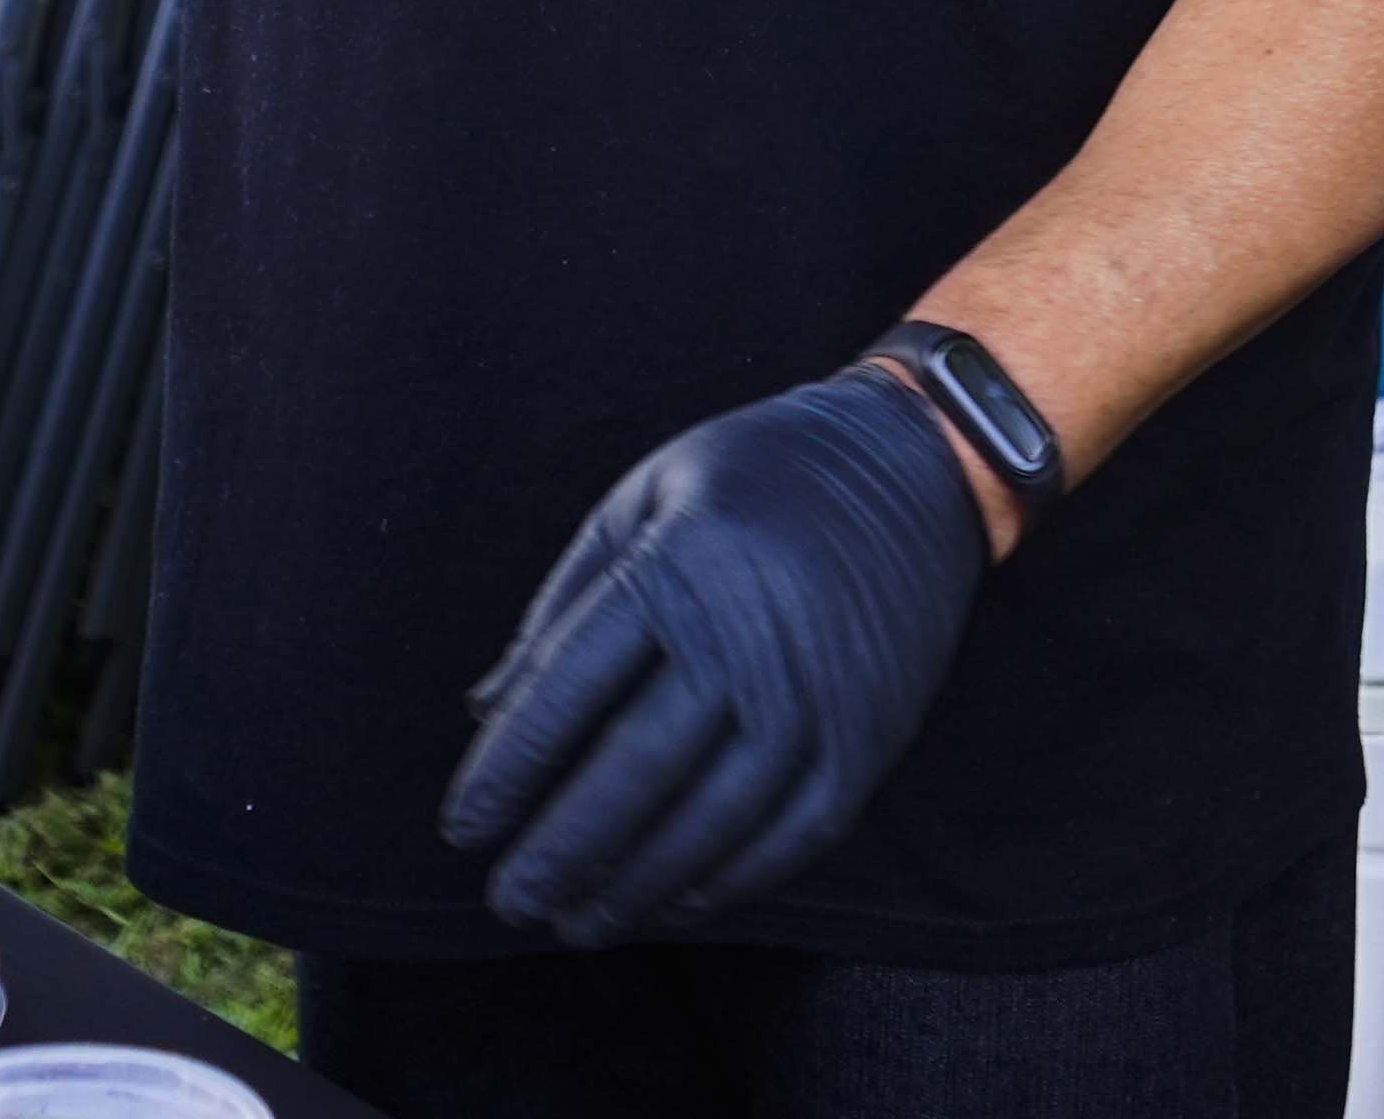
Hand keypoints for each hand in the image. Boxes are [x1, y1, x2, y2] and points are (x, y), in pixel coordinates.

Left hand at [445, 364, 991, 944]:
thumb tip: (484, 708)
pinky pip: (796, 832)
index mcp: (681, 567)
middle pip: (637, 768)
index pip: (571, 690)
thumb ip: (563, 601)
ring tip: (580, 921)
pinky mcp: (872, 732)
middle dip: (564, 848)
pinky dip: (733, 879)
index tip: (464, 828)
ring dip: (639, 884)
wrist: (919, 462)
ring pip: (714, 819)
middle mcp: (753, 636)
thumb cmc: (760, 475)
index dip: (510, 768)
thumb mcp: (646, 494)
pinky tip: (679, 900)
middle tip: (512, 899)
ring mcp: (820, 692)